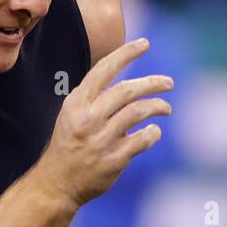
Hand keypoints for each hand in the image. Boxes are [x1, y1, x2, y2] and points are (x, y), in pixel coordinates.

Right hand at [43, 38, 172, 208]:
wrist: (57, 183)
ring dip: (158, 106)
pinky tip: (153, 131)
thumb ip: (93, 97)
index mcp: (76, 103)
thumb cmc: (69, 144)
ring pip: (139, 112)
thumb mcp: (71, 114)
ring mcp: (101, 139)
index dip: (126, 53)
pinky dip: (153, 133)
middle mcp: (88, 118)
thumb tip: (124, 78)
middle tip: (168, 83)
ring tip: (166, 108)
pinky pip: (143, 139)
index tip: (144, 44)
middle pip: (128, 90)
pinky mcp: (114, 159)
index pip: (104, 70)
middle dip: (153, 83)